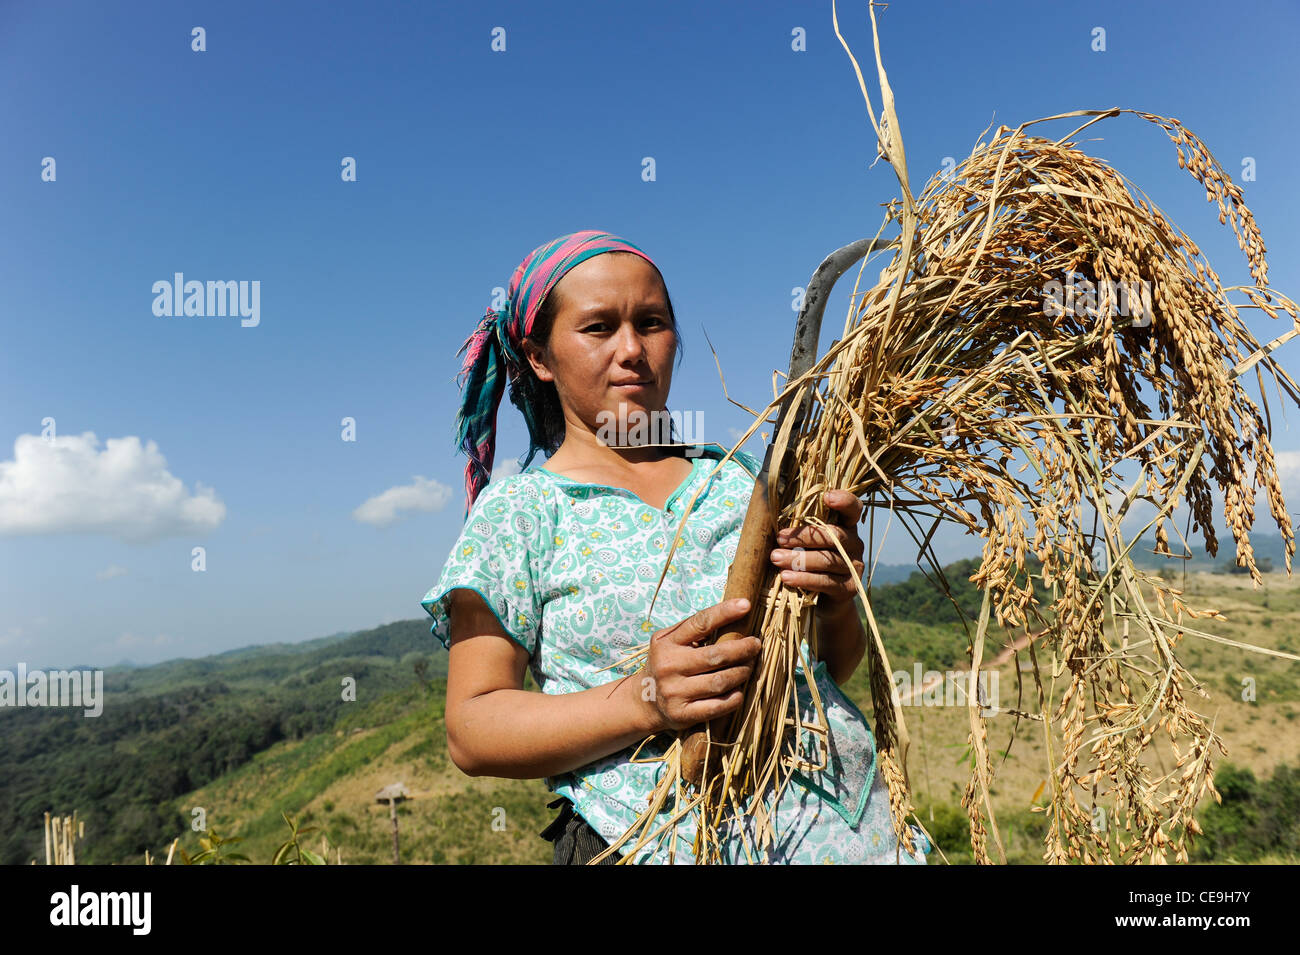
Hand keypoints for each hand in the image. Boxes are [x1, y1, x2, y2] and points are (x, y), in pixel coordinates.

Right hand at [638, 598, 762, 732]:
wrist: (644, 700)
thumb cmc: (667, 664)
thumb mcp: (669, 641)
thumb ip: (693, 630)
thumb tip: (732, 615)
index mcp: (666, 643)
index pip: (700, 623)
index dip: (724, 612)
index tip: (745, 605)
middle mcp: (668, 666)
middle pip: (715, 656)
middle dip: (742, 649)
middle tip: (755, 645)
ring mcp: (674, 692)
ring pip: (720, 681)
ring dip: (741, 673)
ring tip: (749, 667)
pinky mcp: (682, 714)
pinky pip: (717, 706)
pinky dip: (734, 698)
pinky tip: (739, 691)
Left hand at [769, 489, 865, 616]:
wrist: (825, 601)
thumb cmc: (809, 562)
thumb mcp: (806, 544)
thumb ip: (799, 529)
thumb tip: (768, 516)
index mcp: (846, 527)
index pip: (853, 509)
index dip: (844, 500)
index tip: (827, 496)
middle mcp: (855, 544)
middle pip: (834, 535)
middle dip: (804, 536)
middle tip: (779, 538)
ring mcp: (854, 566)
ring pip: (827, 560)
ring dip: (798, 559)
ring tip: (775, 558)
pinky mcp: (849, 588)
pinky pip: (826, 582)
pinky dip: (804, 579)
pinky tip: (787, 577)